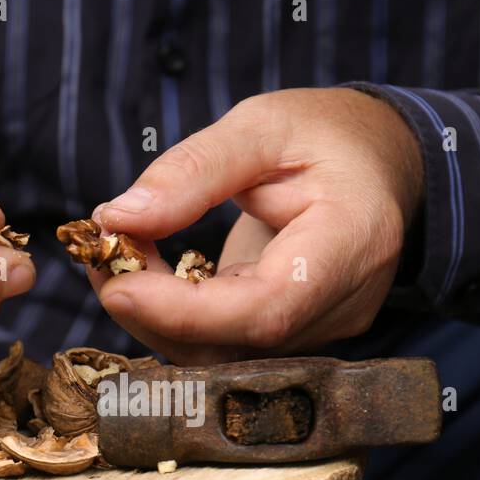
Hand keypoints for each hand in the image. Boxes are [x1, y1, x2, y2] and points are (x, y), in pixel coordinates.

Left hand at [90, 88, 422, 363]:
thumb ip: (195, 169)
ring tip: (118, 255)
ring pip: (222, 354)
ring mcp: (320, 333)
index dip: (185, 311)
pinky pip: (224, 345)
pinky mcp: (294, 340)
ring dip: (155, 315)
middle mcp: (342, 306)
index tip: (116, 283)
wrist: (379, 166)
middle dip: (153, 310)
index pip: (267, 309)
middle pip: (236, 343)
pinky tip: (144, 274)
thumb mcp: (264, 125)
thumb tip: (118, 218)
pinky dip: (174, 317)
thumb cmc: (328, 137)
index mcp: (353, 246)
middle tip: (100, 254)